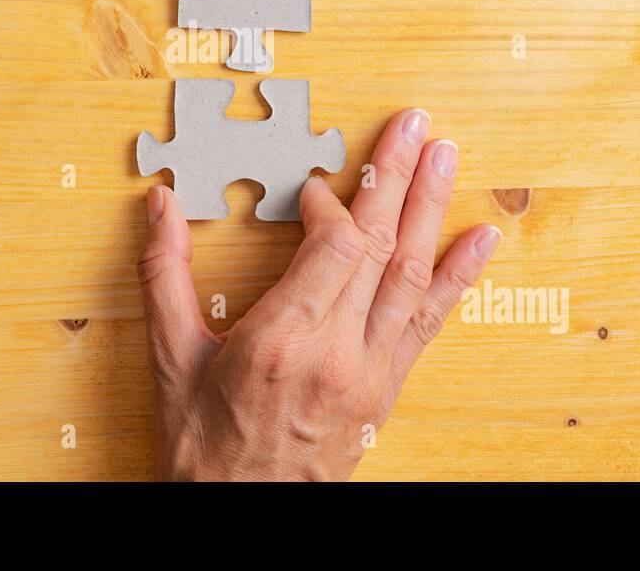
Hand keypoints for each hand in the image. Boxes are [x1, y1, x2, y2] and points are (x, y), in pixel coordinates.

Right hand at [138, 108, 501, 480]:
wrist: (242, 515)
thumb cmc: (205, 445)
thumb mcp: (171, 358)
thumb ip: (164, 276)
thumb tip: (159, 207)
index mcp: (282, 339)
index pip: (333, 245)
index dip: (329, 203)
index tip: (311, 188)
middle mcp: (337, 352)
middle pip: (381, 245)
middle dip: (397, 176)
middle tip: (414, 124)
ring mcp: (370, 371)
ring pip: (412, 274)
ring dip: (431, 208)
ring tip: (445, 155)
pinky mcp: (386, 388)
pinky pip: (429, 323)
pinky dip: (459, 277)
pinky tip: (480, 240)